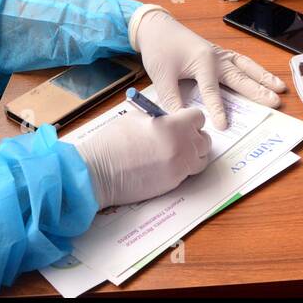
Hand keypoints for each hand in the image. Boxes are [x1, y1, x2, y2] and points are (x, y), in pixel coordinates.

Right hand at [73, 107, 210, 208]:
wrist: (98, 172)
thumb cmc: (113, 142)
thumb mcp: (137, 118)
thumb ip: (160, 118)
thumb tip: (171, 120)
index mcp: (175, 126)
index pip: (199, 118)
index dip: (189, 118)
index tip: (181, 120)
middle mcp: (183, 147)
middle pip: (204, 140)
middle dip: (194, 137)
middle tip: (180, 136)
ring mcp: (179, 168)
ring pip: (200, 160)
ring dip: (192, 154)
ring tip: (176, 151)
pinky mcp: (173, 184)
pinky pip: (187, 173)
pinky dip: (182, 168)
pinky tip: (165, 163)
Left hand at [131, 7, 285, 129]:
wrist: (157, 28)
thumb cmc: (160, 49)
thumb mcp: (162, 77)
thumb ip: (172, 100)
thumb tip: (182, 120)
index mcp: (202, 61)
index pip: (212, 91)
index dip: (218, 109)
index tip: (224, 126)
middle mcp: (215, 57)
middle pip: (240, 77)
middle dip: (258, 90)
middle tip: (275, 102)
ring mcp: (219, 54)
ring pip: (246, 67)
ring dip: (263, 77)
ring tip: (280, 88)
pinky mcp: (219, 54)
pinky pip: (241, 62)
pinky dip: (254, 69)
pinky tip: (264, 76)